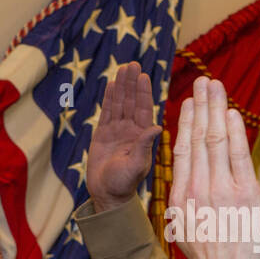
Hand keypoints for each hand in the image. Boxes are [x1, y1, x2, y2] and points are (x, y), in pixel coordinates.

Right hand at [87, 61, 160, 212]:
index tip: (143, 74)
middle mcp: (131, 131)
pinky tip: (111, 85)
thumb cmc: (124, 184)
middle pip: (131, 101)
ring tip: (122, 68)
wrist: (107, 194)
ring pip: (119, 104)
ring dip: (121, 86)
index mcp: (142, 136)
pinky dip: (109, 99)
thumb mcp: (137, 165)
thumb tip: (156, 126)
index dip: (143, 91)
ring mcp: (117, 131)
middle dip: (132, 83)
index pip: (143, 109)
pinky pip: (107, 112)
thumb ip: (144, 145)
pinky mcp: (103, 135)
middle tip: (132, 63)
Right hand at [170, 76, 259, 258]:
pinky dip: (235, 132)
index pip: (181, 151)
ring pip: (216, 140)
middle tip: (203, 82)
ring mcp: (222, 188)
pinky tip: (231, 113)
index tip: (186, 104)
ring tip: (215, 87)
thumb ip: (185, 201)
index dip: (184, 123)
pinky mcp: (246, 193)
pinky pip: (239, 155)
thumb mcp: (184, 229)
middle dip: (200, 106)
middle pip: (198, 137)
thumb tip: (188, 182)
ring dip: (215, 109)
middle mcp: (198, 188)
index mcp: (181, 197)